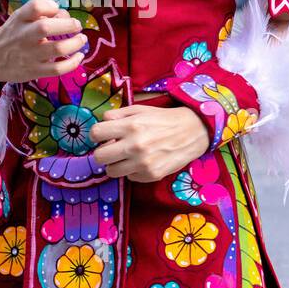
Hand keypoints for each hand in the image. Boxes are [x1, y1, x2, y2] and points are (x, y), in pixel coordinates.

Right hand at [0, 0, 87, 83]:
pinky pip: (58, 69)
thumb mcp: (19, 18)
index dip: (50, 6)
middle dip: (68, 25)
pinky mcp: (35, 71)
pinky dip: (73, 63)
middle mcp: (23, 36)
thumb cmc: (12, 34)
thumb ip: (39, 13)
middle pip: (46, 27)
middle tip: (77, 25)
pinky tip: (79, 56)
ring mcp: (29, 55)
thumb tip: (63, 15)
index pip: (35, 7)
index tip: (56, 9)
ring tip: (81, 39)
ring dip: (75, 43)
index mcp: (19, 19)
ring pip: (57, 49)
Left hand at [90, 103, 209, 182]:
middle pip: (99, 157)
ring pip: (111, 171)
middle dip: (103, 152)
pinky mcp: (151, 175)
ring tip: (125, 157)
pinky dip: (132, 171)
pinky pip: (129, 177)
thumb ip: (117, 115)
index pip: (95, 133)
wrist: (192, 132)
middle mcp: (135, 145)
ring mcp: (143, 163)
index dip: (97, 135)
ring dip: (115, 164)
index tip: (102, 136)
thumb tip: (101, 122)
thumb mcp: (140, 110)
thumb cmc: (163, 119)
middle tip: (112, 149)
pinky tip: (142, 162)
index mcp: (130, 126)